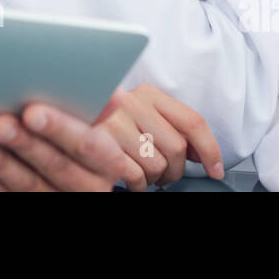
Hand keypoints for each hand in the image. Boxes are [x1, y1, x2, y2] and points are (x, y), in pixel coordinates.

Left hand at [0, 99, 141, 190]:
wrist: (59, 164)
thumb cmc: (72, 128)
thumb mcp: (88, 119)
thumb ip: (94, 105)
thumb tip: (112, 94)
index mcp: (107, 160)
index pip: (87, 145)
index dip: (60, 128)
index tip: (32, 112)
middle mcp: (85, 186)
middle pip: (56, 167)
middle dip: (25, 144)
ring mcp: (55, 199)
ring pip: (28, 185)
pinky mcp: (27, 207)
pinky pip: (4, 197)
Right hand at [97, 84, 223, 187]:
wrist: (63, 119)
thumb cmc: (109, 122)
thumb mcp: (140, 115)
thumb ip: (168, 127)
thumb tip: (200, 154)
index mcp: (147, 93)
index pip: (192, 121)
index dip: (210, 149)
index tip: (215, 168)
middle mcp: (130, 103)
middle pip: (177, 147)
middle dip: (175, 170)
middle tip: (164, 174)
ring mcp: (113, 122)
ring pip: (157, 165)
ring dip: (154, 178)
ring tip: (141, 172)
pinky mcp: (99, 145)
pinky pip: (136, 176)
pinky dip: (137, 185)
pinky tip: (128, 178)